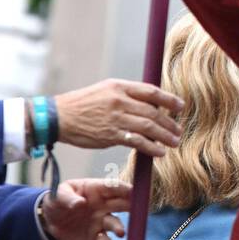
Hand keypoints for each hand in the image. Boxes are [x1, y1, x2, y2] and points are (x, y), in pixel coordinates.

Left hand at [41, 178, 129, 239]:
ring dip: (120, 228)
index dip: (125, 189)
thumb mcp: (57, 195)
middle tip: (140, 211)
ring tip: (120, 233)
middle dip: (133, 207)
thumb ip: (67, 197)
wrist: (49, 223)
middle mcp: (103, 205)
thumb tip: (81, 203)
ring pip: (116, 224)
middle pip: (123, 204)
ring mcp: (101, 221)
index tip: (134, 192)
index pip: (114, 187)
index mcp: (96, 190)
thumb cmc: (57, 201)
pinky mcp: (96, 236)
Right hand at [55, 80, 182, 155]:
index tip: (181, 106)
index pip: (151, 91)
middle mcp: (119, 100)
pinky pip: (137, 142)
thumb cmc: (82, 105)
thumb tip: (149, 104)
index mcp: (119, 86)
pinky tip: (159, 152)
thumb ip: (126, 95)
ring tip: (174, 142)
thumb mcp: (105, 91)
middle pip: (153, 112)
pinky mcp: (110, 135)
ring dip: (165, 136)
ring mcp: (115, 118)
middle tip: (178, 131)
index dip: (169, 100)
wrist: (58, 117)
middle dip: (169, 123)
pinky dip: (151, 147)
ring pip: (148, 127)